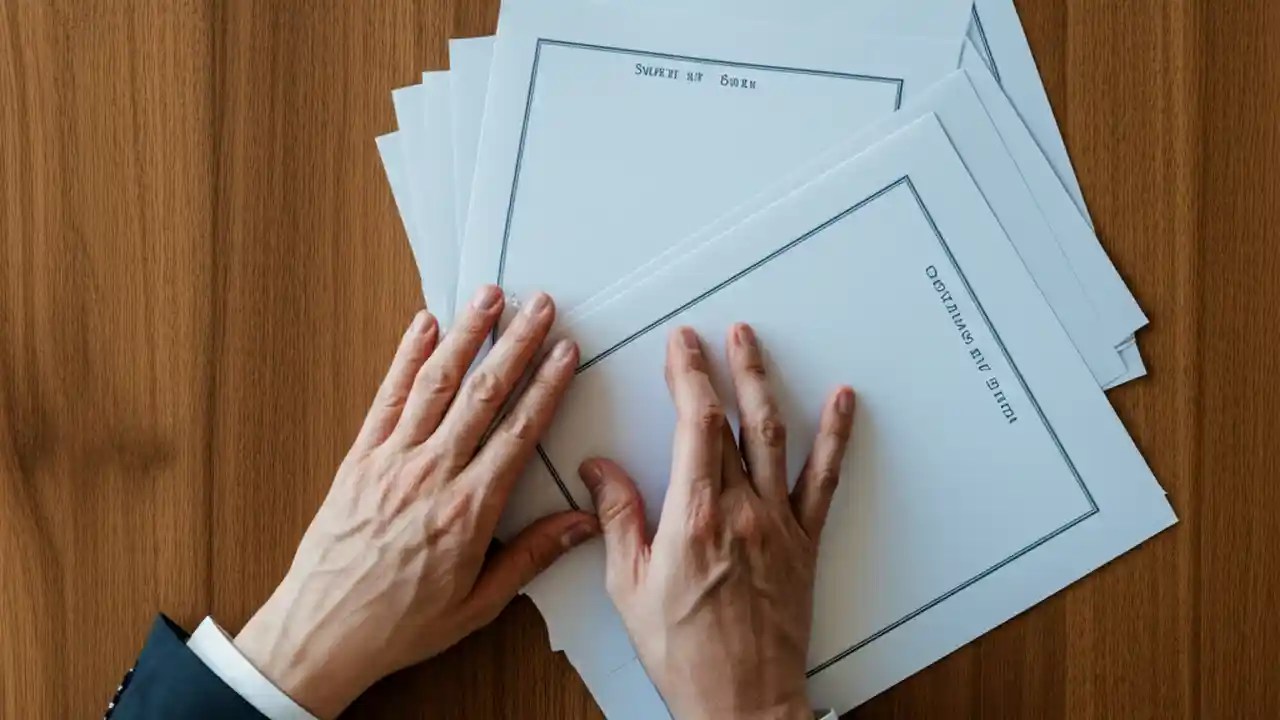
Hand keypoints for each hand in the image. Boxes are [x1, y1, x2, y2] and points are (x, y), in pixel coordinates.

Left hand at [234, 286, 598, 718]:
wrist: (322, 632)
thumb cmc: (400, 624)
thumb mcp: (479, 604)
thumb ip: (533, 556)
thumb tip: (583, 523)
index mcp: (469, 510)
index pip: (519, 431)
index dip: (546, 385)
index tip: (565, 352)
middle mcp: (432, 474)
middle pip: (483, 394)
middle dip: (516, 343)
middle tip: (541, 306)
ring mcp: (391, 460)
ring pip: (436, 383)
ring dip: (466, 334)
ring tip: (489, 296)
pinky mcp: (359, 457)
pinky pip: (387, 397)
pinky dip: (407, 357)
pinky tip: (424, 325)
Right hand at [580, 324, 854, 719]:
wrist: (742, 702)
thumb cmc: (685, 654)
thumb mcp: (629, 587)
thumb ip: (617, 519)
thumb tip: (600, 472)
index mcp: (693, 518)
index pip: (692, 424)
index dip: (687, 376)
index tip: (680, 348)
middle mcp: (741, 511)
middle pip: (732, 421)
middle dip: (718, 369)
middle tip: (711, 335)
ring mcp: (778, 523)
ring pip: (773, 436)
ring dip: (763, 384)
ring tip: (753, 346)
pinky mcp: (803, 542)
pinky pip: (823, 479)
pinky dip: (833, 436)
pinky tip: (841, 403)